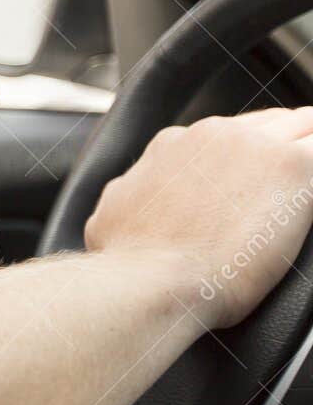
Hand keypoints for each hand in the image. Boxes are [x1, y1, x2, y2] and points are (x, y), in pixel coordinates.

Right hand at [85, 108, 312, 328]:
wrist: (156, 281)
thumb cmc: (132, 261)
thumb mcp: (111, 214)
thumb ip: (131, 194)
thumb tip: (128, 197)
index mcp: (172, 144)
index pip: (223, 134)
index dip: (242, 154)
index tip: (251, 177)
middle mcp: (212, 135)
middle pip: (266, 123)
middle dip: (284, 141)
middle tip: (291, 175)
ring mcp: (255, 145)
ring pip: (303, 125)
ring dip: (310, 144)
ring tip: (309, 172)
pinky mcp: (293, 166)